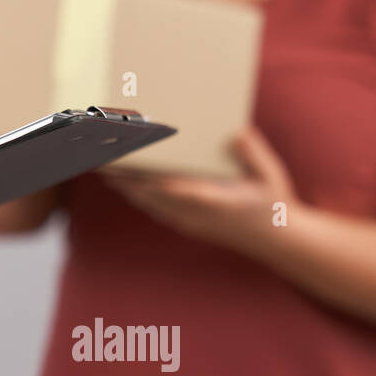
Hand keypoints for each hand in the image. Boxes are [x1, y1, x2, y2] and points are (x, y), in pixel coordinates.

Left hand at [103, 127, 297, 251]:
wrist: (278, 242)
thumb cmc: (275, 204)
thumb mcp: (271, 175)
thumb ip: (253, 153)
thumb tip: (236, 132)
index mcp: (210, 200)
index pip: (167, 187)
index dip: (140, 176)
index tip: (119, 162)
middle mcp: (193, 213)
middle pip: (148, 195)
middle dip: (123, 177)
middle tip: (97, 158)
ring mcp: (189, 221)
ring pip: (147, 203)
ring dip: (126, 186)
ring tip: (102, 167)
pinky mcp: (188, 224)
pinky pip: (155, 209)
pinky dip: (139, 195)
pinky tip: (126, 184)